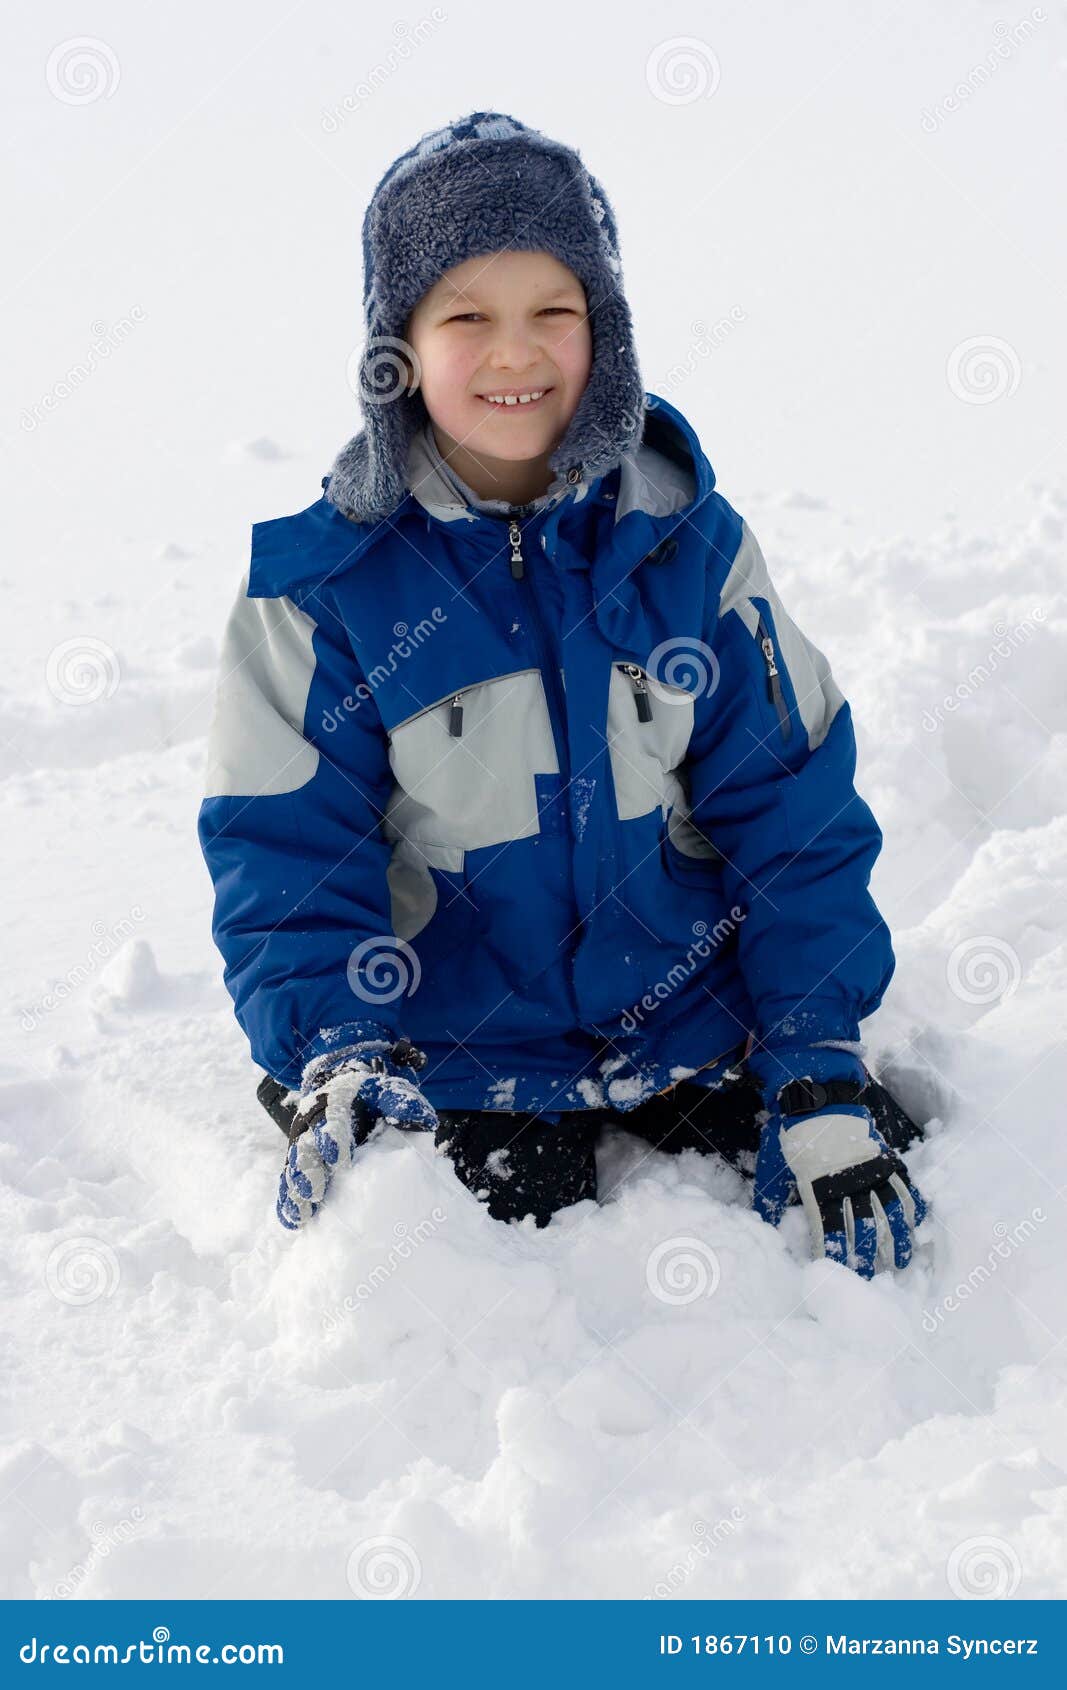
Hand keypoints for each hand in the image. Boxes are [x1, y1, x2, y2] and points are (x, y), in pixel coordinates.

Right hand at [276, 1032, 437, 1230]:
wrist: (350, 1096)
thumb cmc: (375, 1100)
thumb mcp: (391, 1093)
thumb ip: (404, 1105)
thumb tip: (424, 1121)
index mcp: (335, 1103)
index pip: (331, 1119)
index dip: (333, 1138)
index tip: (338, 1160)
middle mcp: (313, 1124)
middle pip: (306, 1147)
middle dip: (309, 1170)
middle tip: (315, 1193)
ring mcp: (304, 1145)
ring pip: (295, 1168)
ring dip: (296, 1191)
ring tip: (302, 1214)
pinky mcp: (300, 1165)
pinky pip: (290, 1183)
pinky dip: (289, 1201)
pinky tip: (295, 1222)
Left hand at [754, 1101, 927, 1277]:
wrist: (816, 1097)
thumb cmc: (793, 1135)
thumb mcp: (774, 1166)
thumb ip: (774, 1200)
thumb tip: (769, 1228)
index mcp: (817, 1186)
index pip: (827, 1230)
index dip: (832, 1254)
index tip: (835, 1274)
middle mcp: (847, 1182)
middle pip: (862, 1228)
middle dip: (867, 1256)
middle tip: (870, 1277)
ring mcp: (870, 1170)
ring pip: (888, 1213)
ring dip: (895, 1241)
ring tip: (898, 1264)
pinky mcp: (884, 1159)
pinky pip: (903, 1188)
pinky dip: (910, 1210)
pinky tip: (913, 1228)